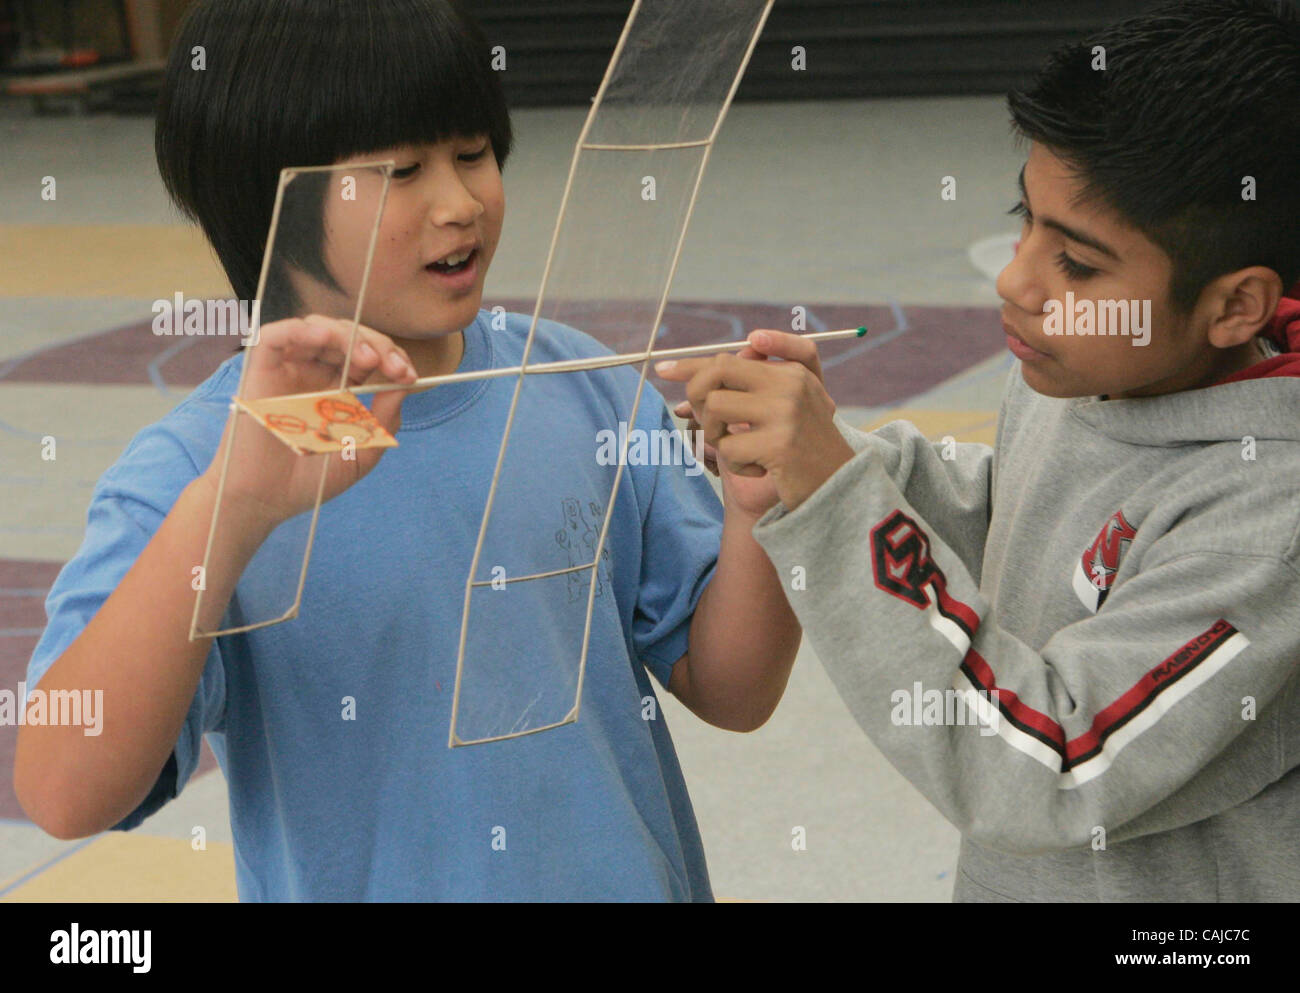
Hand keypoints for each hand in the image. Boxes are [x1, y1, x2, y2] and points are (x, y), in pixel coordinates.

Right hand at [203, 315, 418, 526]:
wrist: (264, 502)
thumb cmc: (310, 481)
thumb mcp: (361, 453)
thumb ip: (384, 421)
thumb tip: (404, 386)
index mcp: (339, 388)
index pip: (369, 355)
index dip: (391, 357)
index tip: (408, 375)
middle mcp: (314, 373)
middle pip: (348, 336)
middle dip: (377, 344)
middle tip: (394, 366)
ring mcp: (287, 369)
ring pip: (316, 328)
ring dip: (346, 335)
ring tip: (366, 357)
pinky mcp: (259, 370)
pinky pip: (274, 336)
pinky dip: (300, 330)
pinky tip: (322, 338)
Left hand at [656, 330, 854, 511]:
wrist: (839, 488)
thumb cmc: (805, 448)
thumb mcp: (791, 407)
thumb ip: (755, 385)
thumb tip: (698, 378)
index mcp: (793, 372)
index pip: (734, 357)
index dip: (693, 364)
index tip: (663, 370)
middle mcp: (790, 385)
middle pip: (717, 371)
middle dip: (697, 396)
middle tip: (705, 421)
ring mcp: (785, 413)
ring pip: (715, 408)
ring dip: (715, 435)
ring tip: (739, 449)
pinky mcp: (779, 445)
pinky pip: (728, 448)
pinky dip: (735, 464)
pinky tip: (759, 469)